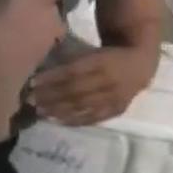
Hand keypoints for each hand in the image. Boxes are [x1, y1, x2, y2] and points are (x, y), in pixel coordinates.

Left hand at [29, 46, 156, 126]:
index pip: (73, 72)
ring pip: (82, 105)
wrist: (142, 64)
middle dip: (51, 96)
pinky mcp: (117, 109)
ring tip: (40, 111)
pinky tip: (58, 120)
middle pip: (75, 90)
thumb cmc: (111, 54)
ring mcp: (115, 97)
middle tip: (30, 100)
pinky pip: (93, 117)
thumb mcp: (95, 51)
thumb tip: (43, 64)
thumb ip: (73, 58)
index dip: (52, 78)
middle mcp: (110, 81)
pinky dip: (74, 120)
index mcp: (105, 62)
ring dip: (58, 110)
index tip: (32, 82)